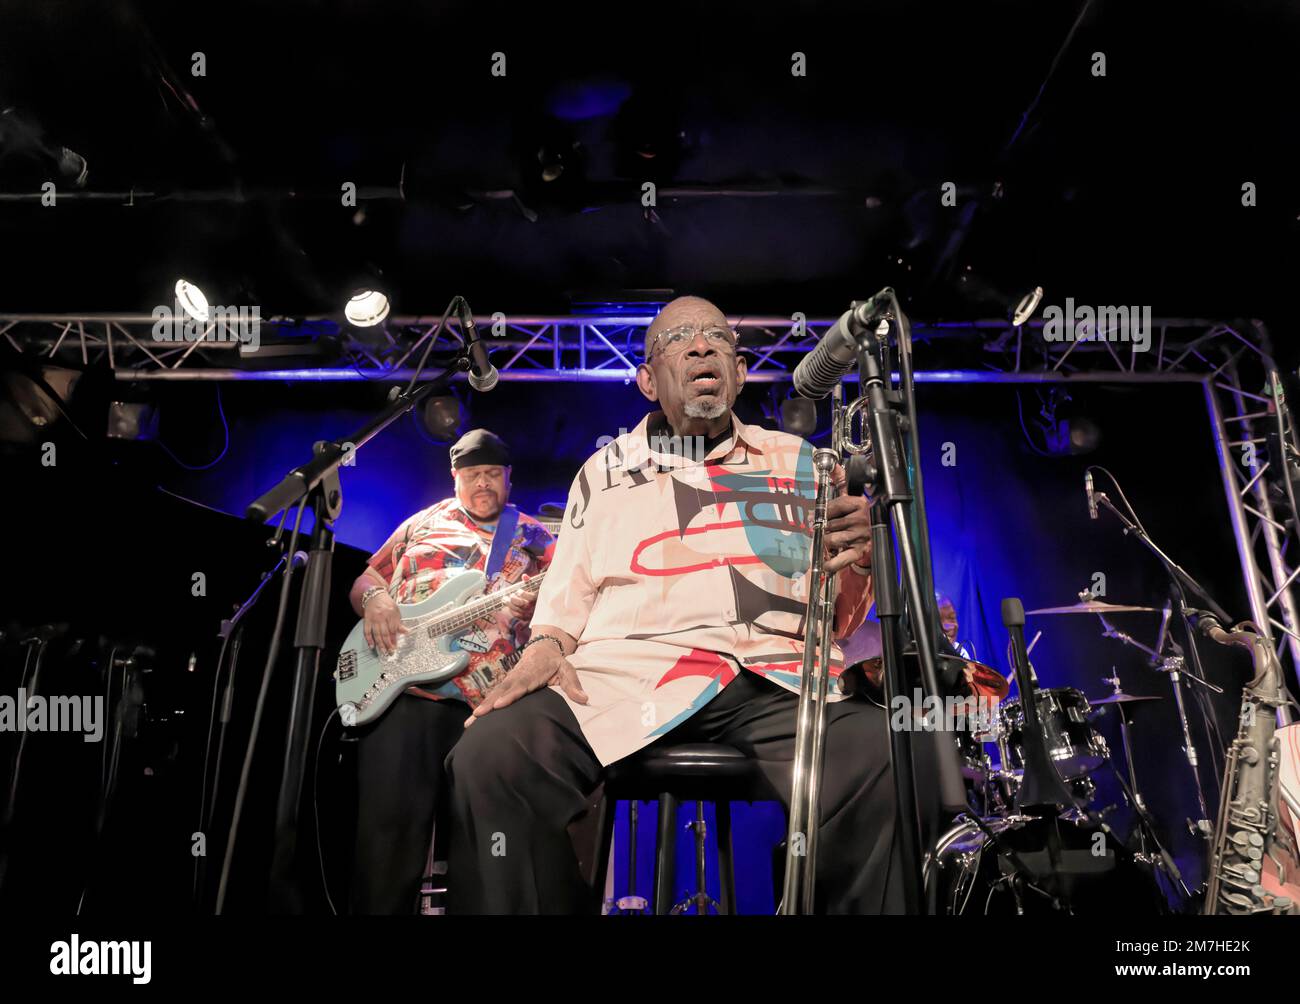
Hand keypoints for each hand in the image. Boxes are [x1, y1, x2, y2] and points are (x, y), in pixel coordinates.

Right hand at [363, 591, 407, 655]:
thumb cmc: (387, 603)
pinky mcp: (367, 620)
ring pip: (377, 634)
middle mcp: (382, 616)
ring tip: (383, 651)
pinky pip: (367, 631)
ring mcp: (373, 619)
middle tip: (390, 652)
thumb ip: (399, 622)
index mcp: (391, 613)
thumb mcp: (396, 611)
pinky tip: (372, 645)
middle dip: (388, 644)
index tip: (396, 646)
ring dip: (380, 644)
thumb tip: (406, 632)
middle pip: (385, 633)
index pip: (393, 629)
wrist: (375, 596)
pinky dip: (369, 639)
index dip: (395, 639)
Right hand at [465, 639, 587, 727]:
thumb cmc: (556, 663)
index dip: (510, 695)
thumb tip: (584, 699)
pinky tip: (473, 720)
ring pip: (494, 694)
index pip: (520, 685)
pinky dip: (483, 706)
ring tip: (470, 722)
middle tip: (477, 716)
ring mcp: (510, 680)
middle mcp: (517, 677)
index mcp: (532, 673)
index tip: (500, 704)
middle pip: (502, 691)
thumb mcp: (567, 670)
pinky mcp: (505, 685)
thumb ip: (573, 685)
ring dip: (482, 707)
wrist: (542, 648)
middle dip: (489, 703)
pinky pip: (493, 696)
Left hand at [507, 573, 537, 620]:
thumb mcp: (534, 587)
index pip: (529, 597)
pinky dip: (511, 610)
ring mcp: (528, 613)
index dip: (522, 594)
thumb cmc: (536, 595)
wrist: (540, 608)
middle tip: (510, 595)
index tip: (519, 591)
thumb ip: (529, 582)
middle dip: (514, 599)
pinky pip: (516, 615)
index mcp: (536, 598)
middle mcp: (532, 607)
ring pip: (517, 610)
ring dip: (509, 604)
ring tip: (504, 599)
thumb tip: (524, 576)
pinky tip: (508, 605)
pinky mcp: (524, 618)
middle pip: (521, 604)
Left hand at [823, 468, 872, 574]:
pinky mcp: (859, 551)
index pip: (834, 506)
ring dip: (825, 541)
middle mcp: (861, 519)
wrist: (875, 530)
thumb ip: (840, 478)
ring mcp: (861, 536)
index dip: (821, 512)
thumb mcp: (850, 495)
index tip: (813, 516)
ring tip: (826, 539)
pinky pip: (843, 558)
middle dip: (821, 527)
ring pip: (832, 539)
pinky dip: (833, 563)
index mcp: (859, 503)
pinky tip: (825, 565)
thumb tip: (832, 463)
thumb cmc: (856, 512)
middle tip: (817, 529)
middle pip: (830, 523)